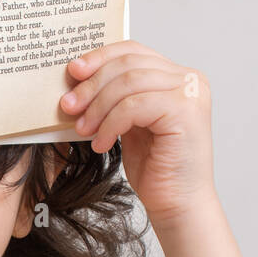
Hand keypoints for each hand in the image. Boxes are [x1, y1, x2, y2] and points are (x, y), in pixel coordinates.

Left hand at [61, 40, 215, 225]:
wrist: (178, 205)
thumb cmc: (155, 169)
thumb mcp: (129, 124)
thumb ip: (116, 98)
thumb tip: (77, 80)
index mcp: (175, 76)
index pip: (132, 51)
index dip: (100, 57)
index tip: (73, 72)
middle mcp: (188, 78)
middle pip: (128, 64)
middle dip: (92, 85)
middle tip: (68, 106)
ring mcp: (190, 92)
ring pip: (128, 83)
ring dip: (98, 107)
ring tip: (82, 130)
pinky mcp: (185, 111)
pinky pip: (134, 105)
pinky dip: (111, 123)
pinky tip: (102, 143)